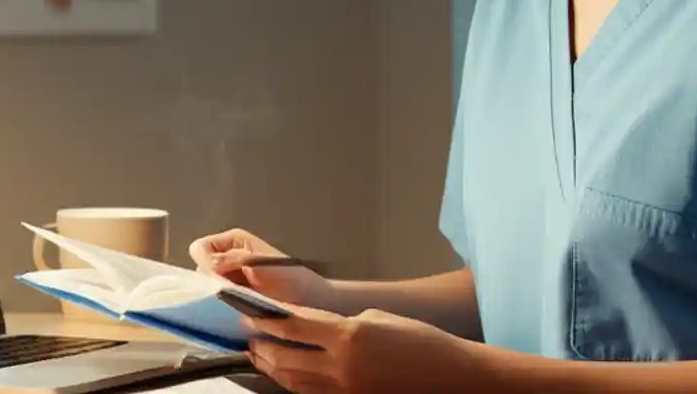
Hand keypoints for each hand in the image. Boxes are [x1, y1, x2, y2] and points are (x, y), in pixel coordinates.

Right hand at [188, 228, 330, 306]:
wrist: (313, 303)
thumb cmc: (293, 279)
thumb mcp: (265, 264)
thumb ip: (237, 259)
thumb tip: (210, 262)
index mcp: (233, 241)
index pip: (199, 248)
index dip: (205, 263)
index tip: (220, 279)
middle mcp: (226, 257)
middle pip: (199, 269)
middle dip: (209, 283)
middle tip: (230, 296)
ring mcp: (228, 279)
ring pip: (205, 287)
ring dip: (215, 297)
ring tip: (234, 307)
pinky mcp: (231, 298)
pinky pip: (213, 302)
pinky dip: (218, 308)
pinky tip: (233, 315)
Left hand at [243, 304, 481, 393]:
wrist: (448, 376)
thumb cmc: (420, 341)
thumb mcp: (378, 317)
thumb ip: (341, 321)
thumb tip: (315, 326)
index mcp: (348, 335)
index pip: (294, 324)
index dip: (268, 318)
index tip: (250, 311)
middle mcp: (341, 365)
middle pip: (285, 356)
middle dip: (262, 343)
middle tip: (247, 331)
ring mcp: (344, 389)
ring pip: (293, 379)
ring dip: (271, 366)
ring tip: (258, 353)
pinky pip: (310, 393)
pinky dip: (292, 382)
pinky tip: (285, 374)